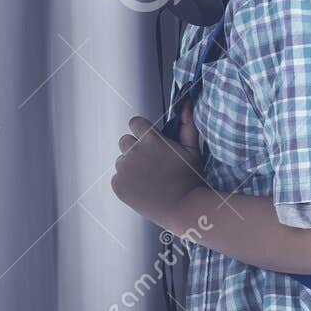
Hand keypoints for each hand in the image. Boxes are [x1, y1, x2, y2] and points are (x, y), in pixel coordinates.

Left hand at [111, 103, 202, 230]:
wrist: (183, 209)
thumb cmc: (190, 178)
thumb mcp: (192, 149)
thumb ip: (187, 123)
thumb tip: (186, 101)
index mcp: (150, 139)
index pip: (135, 123)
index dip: (142, 133)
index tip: (150, 144)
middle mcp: (134, 151)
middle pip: (125, 142)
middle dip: (135, 150)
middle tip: (152, 166)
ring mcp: (124, 169)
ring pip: (121, 161)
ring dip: (131, 167)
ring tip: (149, 180)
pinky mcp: (118, 186)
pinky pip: (118, 179)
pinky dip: (127, 184)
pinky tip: (143, 190)